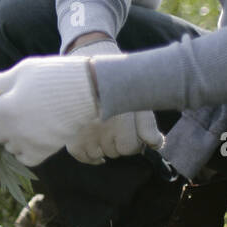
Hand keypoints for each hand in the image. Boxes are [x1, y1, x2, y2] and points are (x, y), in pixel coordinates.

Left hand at [0, 56, 100, 165]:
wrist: (87, 91)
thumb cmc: (51, 76)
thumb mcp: (20, 71)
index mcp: (3, 110)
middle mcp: (12, 131)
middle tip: (10, 106)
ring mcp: (27, 144)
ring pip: (6, 145)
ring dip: (10, 134)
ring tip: (23, 119)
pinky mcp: (42, 152)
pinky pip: (22, 158)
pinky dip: (22, 149)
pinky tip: (29, 136)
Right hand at [64, 40, 162, 162]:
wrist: (85, 70)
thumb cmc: (115, 85)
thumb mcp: (136, 99)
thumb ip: (148, 125)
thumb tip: (155, 145)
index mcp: (121, 117)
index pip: (131, 147)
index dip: (135, 142)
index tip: (133, 133)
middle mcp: (103, 127)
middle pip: (116, 152)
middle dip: (119, 143)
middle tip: (117, 129)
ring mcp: (86, 132)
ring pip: (100, 154)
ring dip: (104, 147)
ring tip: (104, 133)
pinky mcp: (71, 134)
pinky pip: (82, 156)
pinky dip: (89, 156)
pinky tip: (95, 150)